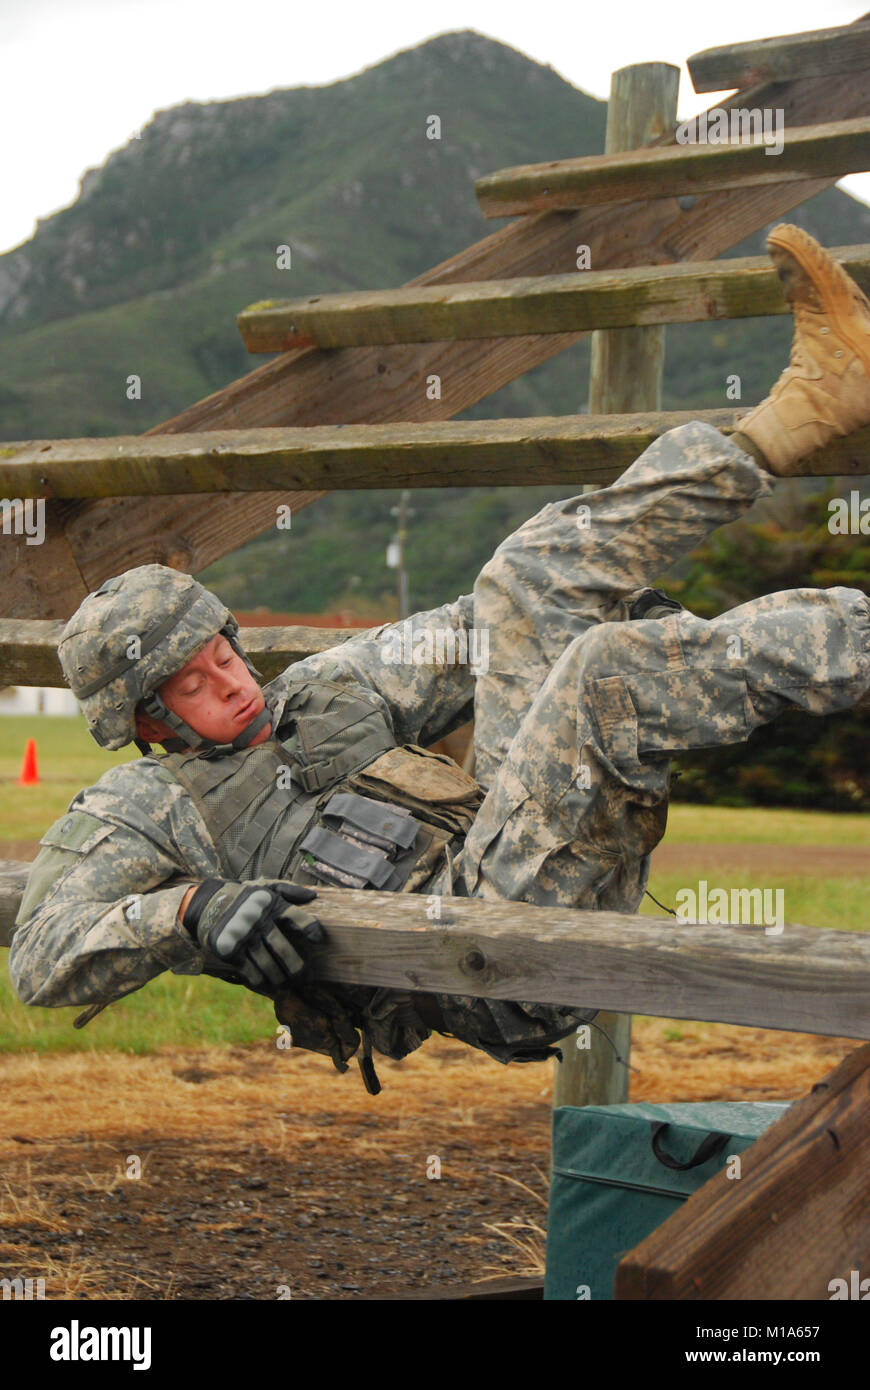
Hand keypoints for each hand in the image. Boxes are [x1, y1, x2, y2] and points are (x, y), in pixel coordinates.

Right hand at [183, 878, 324, 990]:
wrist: (207, 904)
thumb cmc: (243, 897)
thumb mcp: (265, 887)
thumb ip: (289, 890)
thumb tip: (313, 896)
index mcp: (270, 903)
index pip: (297, 918)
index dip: (311, 930)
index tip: (319, 940)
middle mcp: (258, 919)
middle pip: (283, 949)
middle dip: (296, 967)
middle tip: (305, 977)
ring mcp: (243, 935)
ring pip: (267, 964)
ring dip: (278, 977)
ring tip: (285, 982)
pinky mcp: (229, 949)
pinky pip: (249, 970)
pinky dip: (258, 978)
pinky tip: (264, 981)